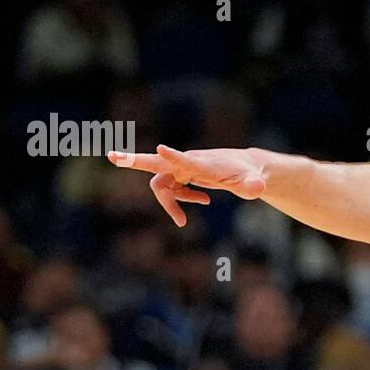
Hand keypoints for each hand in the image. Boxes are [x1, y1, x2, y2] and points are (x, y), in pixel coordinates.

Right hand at [107, 145, 268, 225]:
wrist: (247, 167)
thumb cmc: (250, 174)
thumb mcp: (254, 182)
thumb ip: (254, 186)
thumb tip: (257, 189)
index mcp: (203, 165)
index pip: (186, 161)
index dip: (174, 157)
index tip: (161, 148)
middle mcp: (188, 163)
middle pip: (156, 163)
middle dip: (134, 161)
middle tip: (112, 156)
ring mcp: (183, 168)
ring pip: (161, 185)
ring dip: (169, 202)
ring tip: (182, 221)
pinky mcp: (183, 174)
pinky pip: (170, 188)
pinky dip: (179, 199)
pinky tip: (203, 200)